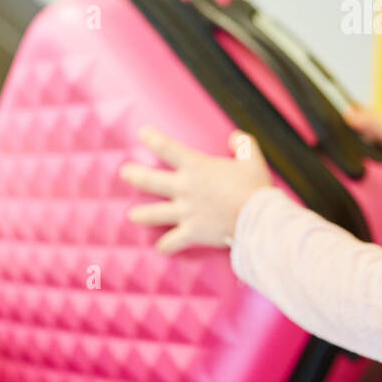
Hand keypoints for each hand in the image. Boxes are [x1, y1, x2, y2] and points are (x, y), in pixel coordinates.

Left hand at [119, 125, 272, 252]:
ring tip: (132, 215)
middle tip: (124, 172)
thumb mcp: (252, 159)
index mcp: (197, 167)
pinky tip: (161, 248)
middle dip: (134, 175)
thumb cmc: (255, 187)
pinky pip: (172, 242)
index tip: (142, 133)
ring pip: (154, 214)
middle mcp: (185, 188)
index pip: (167, 148)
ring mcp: (185, 211)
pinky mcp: (191, 232)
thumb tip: (235, 137)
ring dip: (141, 215)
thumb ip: (243, 144)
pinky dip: (166, 246)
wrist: (258, 218)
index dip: (152, 139)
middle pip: (150, 181)